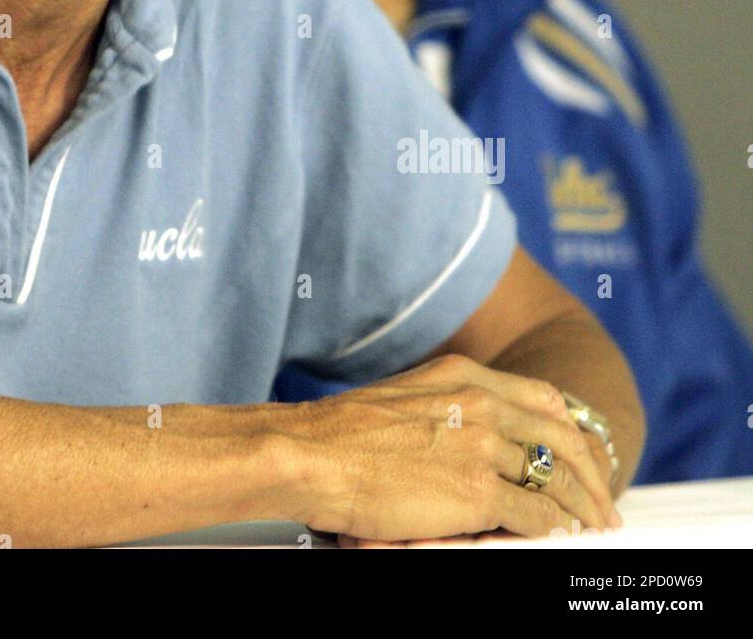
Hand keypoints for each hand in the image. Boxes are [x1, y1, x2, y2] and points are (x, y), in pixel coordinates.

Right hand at [281, 353, 619, 542]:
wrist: (310, 452)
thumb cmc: (340, 434)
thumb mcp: (404, 400)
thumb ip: (445, 410)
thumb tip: (471, 439)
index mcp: (461, 375)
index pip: (540, 398)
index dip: (569, 430)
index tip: (580, 454)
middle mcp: (480, 401)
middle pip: (561, 435)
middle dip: (590, 472)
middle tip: (602, 500)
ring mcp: (482, 444)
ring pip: (556, 477)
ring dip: (580, 506)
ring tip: (592, 526)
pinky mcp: (476, 489)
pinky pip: (535, 514)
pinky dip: (552, 529)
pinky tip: (557, 538)